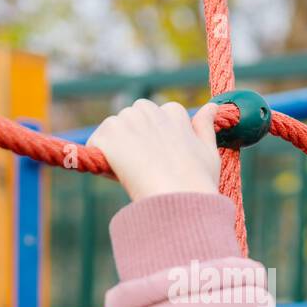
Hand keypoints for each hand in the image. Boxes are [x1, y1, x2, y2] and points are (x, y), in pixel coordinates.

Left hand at [88, 99, 222, 201]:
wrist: (178, 199)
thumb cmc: (198, 182)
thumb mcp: (209, 153)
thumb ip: (205, 127)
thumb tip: (211, 107)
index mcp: (173, 111)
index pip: (158, 116)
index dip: (156, 137)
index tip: (160, 157)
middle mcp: (149, 110)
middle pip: (133, 117)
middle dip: (134, 136)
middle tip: (143, 165)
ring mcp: (127, 120)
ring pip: (114, 129)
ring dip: (117, 145)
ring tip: (131, 172)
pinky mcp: (108, 134)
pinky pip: (96, 143)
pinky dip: (100, 156)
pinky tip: (115, 173)